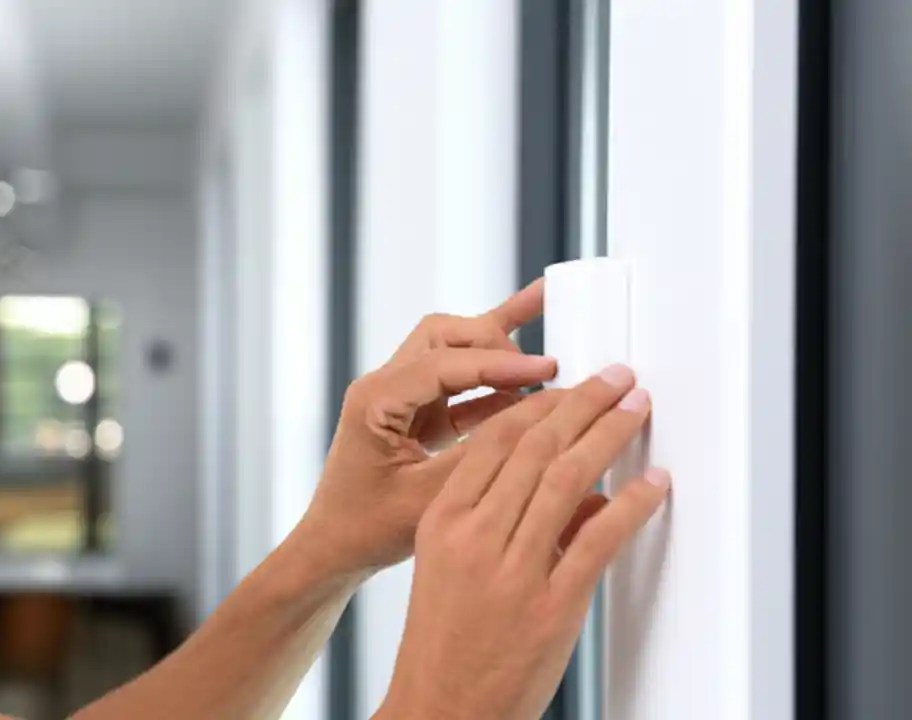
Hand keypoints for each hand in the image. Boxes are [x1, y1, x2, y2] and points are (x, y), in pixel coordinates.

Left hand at [295, 280, 556, 576]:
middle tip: (546, 368)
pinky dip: (493, 376)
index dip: (498, 363)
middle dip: (496, 344)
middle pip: (444, 337)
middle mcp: (383, 387)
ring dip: (496, 347)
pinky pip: (458, 382)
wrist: (334, 548)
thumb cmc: (368, 528)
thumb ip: (480, 457)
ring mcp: (399, 397)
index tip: (547, 368)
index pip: (442, 362)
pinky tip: (532, 369)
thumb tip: (535, 427)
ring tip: (547, 323)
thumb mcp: (429, 498)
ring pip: (451, 350)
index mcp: (375, 402)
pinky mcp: (416, 413)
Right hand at [377, 365, 670, 719]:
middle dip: (584, 404)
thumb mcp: (447, 567)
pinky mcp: (550, 606)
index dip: (541, 403)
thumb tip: (573, 494)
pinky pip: (598, 540)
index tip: (569, 386)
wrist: (440, 708)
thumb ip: (497, 522)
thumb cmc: (444, 641)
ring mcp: (512, 571)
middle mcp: (474, 537)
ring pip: (568, 480)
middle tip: (616, 380)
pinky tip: (653, 485)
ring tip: (637, 411)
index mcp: (442, 520)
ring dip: (611, 436)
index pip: (495, 440)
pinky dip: (632, 504)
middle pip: (536, 448)